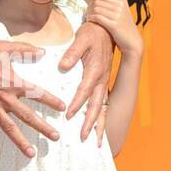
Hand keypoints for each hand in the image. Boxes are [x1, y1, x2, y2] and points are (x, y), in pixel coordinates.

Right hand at [0, 37, 67, 157]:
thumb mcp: (6, 48)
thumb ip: (26, 51)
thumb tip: (43, 52)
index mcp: (14, 83)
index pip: (38, 94)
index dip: (52, 101)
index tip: (63, 108)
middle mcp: (6, 99)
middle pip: (28, 116)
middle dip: (43, 128)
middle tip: (55, 137)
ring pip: (9, 128)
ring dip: (21, 142)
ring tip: (31, 153)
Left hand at [56, 21, 114, 141]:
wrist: (107, 28)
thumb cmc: (92, 33)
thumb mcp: (81, 38)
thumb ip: (72, 53)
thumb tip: (63, 66)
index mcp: (95, 70)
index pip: (85, 90)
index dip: (76, 104)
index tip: (68, 116)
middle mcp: (102, 79)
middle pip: (97, 105)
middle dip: (92, 123)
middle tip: (85, 138)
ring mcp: (104, 82)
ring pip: (102, 107)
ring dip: (99, 124)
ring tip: (97, 141)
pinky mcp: (103, 82)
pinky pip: (102, 103)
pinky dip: (100, 116)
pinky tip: (97, 127)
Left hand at [86, 0, 142, 56]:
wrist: (132, 41)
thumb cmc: (126, 27)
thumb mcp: (126, 11)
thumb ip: (119, 2)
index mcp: (122, 2)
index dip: (96, 1)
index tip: (94, 6)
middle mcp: (120, 7)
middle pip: (98, 2)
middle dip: (92, 7)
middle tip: (90, 12)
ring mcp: (117, 16)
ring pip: (96, 9)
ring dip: (90, 13)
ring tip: (89, 17)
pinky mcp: (113, 25)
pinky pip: (97, 17)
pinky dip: (91, 18)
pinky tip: (89, 20)